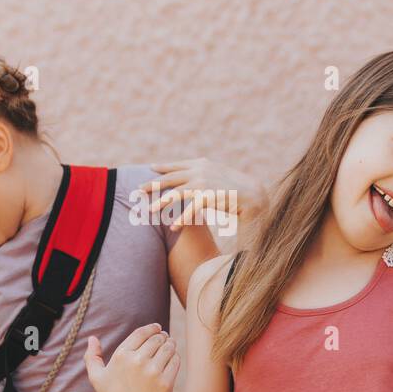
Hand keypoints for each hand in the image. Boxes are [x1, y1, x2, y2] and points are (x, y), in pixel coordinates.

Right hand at [84, 324, 180, 391]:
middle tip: (164, 338)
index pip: (142, 332)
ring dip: (171, 344)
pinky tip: (172, 359)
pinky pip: (175, 361)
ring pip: (169, 347)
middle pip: (157, 338)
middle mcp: (137, 362)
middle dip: (162, 336)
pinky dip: (175, 357)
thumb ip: (91, 357)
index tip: (157, 328)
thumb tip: (92, 338)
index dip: (152, 328)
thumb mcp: (97, 378)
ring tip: (170, 346)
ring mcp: (152, 372)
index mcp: (121, 355)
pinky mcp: (166, 383)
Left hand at [137, 158, 269, 231]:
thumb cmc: (236, 190)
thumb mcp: (217, 177)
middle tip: (138, 190)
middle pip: (170, 178)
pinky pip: (190, 210)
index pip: (178, 165)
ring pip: (175, 193)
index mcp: (203, 164)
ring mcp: (203, 182)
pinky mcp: (208, 196)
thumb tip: (191, 180)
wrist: (254, 195)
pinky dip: (181, 219)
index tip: (151, 168)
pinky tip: (174, 227)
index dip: (163, 167)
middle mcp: (201, 170)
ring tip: (149, 210)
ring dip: (161, 203)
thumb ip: (204, 175)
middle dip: (153, 184)